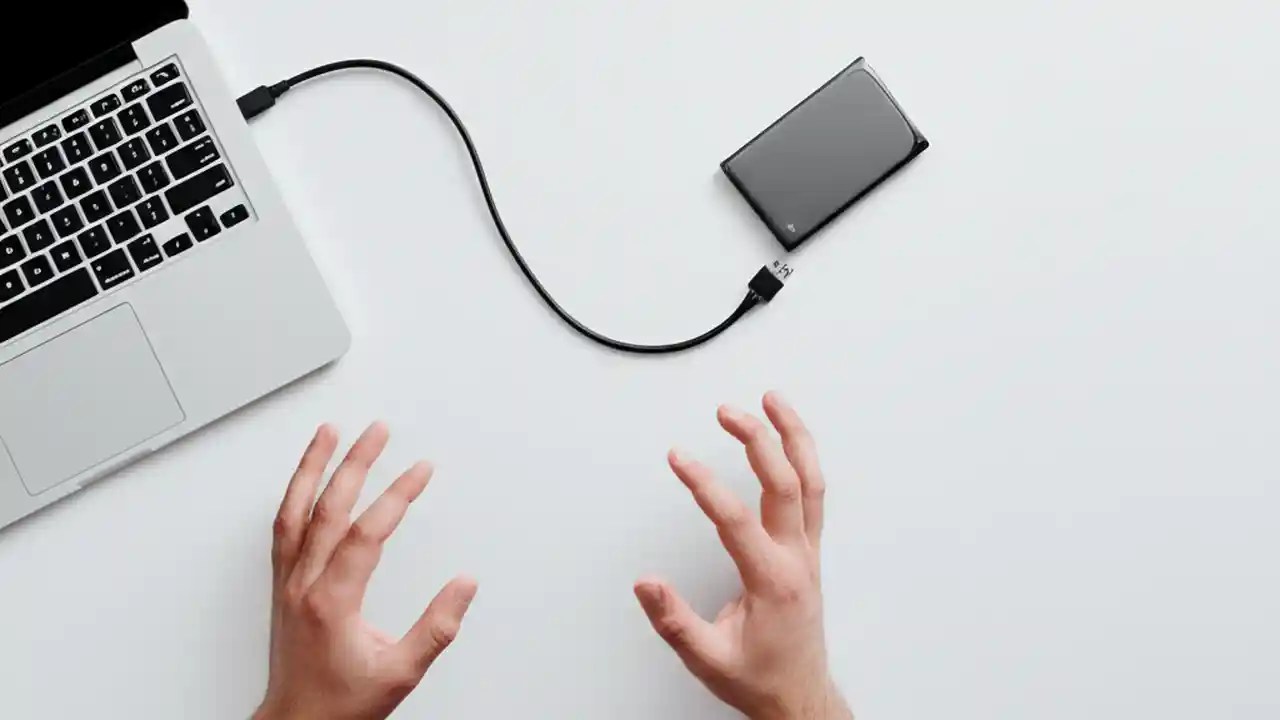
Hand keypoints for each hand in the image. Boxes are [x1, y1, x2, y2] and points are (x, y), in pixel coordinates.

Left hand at [255, 422, 478, 719]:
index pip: (367, 532)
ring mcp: (288, 582)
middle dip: (356, 462)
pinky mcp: (283, 586)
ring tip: (329, 433)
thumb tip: (464, 586)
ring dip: (312, 467)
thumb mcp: (400, 673)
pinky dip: (295, 494)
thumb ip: (436, 628)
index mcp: (331, 601)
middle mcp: (303, 584)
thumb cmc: (340, 705)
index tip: (420, 471)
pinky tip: (305, 480)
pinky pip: (284, 527)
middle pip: (328, 507)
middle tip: (378, 431)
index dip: (397, 495)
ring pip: (295, 511)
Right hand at [635, 393, 850, 719]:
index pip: (736, 519)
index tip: (679, 458)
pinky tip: (790, 439)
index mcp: (773, 582)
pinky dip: (803, 458)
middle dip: (758, 440)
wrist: (799, 696)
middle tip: (727, 411)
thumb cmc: (759, 678)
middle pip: (786, 484)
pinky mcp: (810, 551)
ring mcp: (809, 552)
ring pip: (811, 481)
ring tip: (773, 400)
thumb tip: (646, 583)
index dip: (704, 484)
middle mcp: (797, 559)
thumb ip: (674, 620)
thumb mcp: (707, 658)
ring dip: (794, 436)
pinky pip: (814, 493)